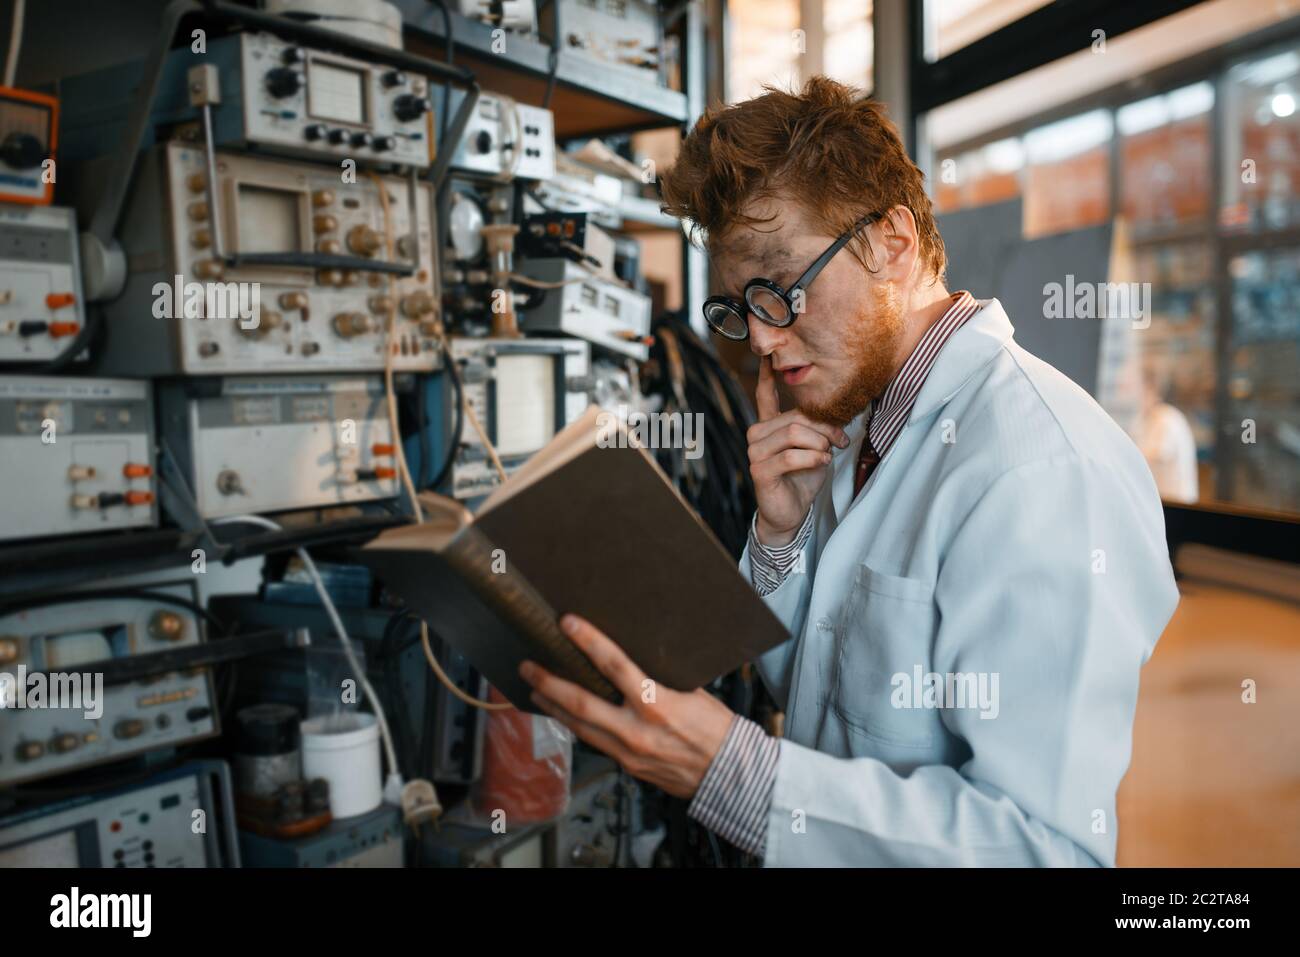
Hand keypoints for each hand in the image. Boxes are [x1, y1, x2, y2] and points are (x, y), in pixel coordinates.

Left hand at [519, 615, 734, 799]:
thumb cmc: (715, 728)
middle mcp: (637, 729)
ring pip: (579, 726)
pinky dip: (573, 725)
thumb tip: (631, 655)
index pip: (615, 666)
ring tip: (534, 689)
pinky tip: (562, 714)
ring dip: (553, 706)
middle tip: (527, 666)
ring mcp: (628, 751)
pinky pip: (592, 741)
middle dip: (549, 683)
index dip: (589, 642)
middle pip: (581, 702)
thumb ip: (657, 677)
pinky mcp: (626, 765)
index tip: (568, 624)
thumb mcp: (691, 691)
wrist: (728, 773)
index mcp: (657, 704)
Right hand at [749, 355, 848, 544]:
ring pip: (793, 434)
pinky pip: (791, 456)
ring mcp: (755, 452)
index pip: (765, 396)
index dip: (766, 376)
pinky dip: (813, 458)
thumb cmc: (803, 479)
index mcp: (769, 426)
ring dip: (819, 444)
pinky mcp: (760, 470)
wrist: (791, 513)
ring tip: (828, 453)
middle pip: (795, 418)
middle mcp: (757, 435)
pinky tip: (822, 461)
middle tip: (840, 440)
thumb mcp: (815, 447)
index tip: (767, 356)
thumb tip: (835, 411)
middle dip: (824, 428)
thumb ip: (817, 428)